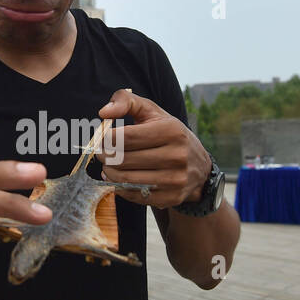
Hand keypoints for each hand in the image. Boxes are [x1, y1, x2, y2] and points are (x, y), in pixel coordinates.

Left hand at [95, 88, 209, 207]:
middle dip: (105, 156)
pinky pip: (133, 194)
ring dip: (109, 172)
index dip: (106, 138)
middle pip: (123, 159)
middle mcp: (176, 156)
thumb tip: (103, 112)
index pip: (126, 137)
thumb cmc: (168, 134)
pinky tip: (118, 178)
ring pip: (126, 179)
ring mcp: (174, 179)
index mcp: (172, 131)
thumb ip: (126, 101)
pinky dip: (120, 187)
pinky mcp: (170, 198)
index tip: (101, 138)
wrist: (199, 167)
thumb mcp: (153, 112)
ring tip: (108, 165)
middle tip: (101, 153)